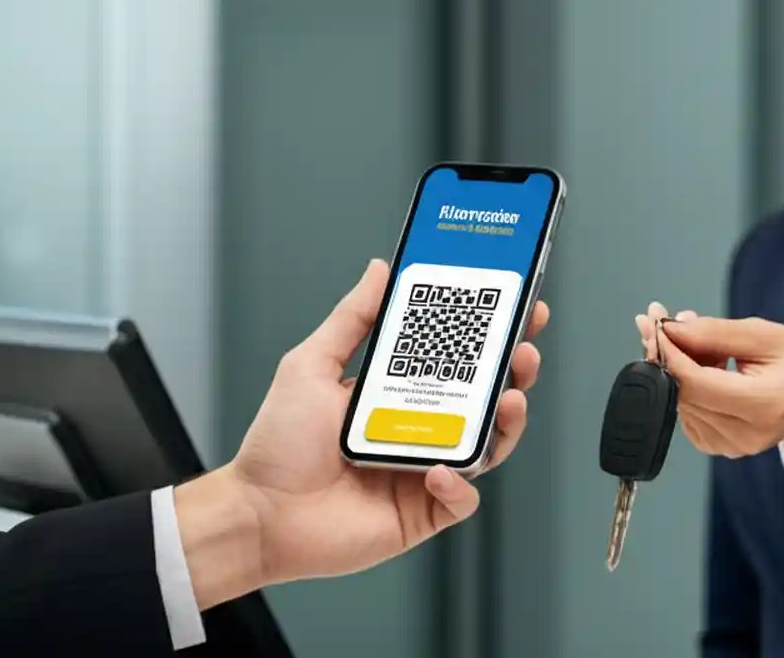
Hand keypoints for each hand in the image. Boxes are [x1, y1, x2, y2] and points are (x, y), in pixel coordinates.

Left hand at [176, 259, 548, 608]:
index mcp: (399, 392)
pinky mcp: (424, 512)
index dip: (491, 336)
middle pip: (486, 398)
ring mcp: (425, 470)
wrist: (260, 514)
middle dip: (515, 372)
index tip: (516, 308)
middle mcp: (420, 429)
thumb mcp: (311, 365)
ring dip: (506, 422)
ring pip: (489, 446)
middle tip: (523, 350)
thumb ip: (350, 319)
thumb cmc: (278, 444)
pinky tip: (437, 470)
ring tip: (508, 400)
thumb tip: (379, 270)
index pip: (457, 359)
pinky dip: (458, 485)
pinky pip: (462, 498)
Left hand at [635, 304, 783, 475]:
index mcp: (764, 406)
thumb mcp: (766, 335)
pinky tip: (704, 366)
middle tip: (661, 319)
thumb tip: (669, 330)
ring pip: (679, 401)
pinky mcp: (717, 447)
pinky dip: (685, 384)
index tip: (653, 321)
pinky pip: (685, 411)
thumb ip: (715, 333)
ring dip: (675, 367)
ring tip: (700, 343)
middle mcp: (744, 435)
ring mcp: (729, 446)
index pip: (696, 382)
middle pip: (682, 392)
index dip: (668, 352)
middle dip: (666, 353)